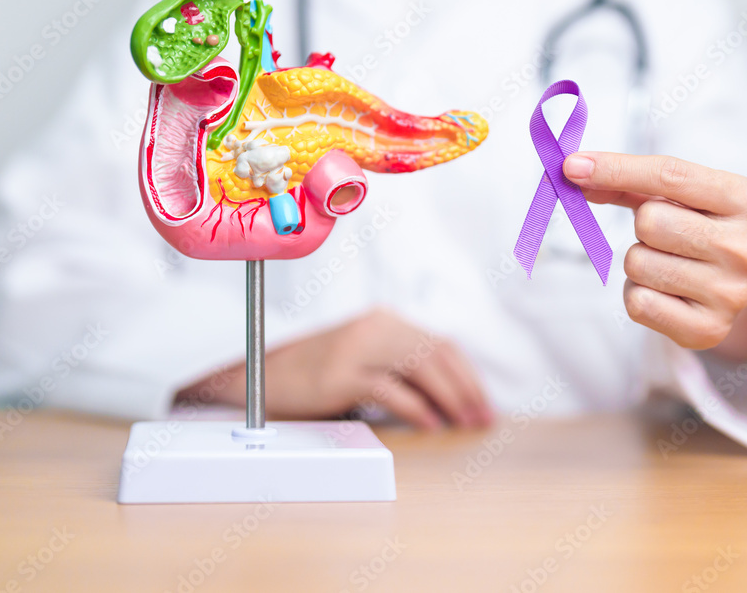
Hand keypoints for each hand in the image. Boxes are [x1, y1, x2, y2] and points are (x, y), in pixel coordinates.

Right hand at [178, 309, 492, 429]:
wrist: (263, 376)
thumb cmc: (316, 373)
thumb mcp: (362, 358)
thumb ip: (397, 363)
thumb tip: (447, 391)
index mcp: (383, 321)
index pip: (440, 343)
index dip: (468, 374)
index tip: (483, 402)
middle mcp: (374, 328)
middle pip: (437, 354)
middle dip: (467, 388)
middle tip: (483, 417)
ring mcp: (357, 349)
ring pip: (421, 367)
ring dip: (450, 398)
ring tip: (463, 422)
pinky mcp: (342, 375)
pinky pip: (392, 390)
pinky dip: (418, 408)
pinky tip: (431, 424)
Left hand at [563, 152, 746, 358]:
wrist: (731, 287)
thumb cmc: (695, 228)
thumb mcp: (675, 196)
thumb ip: (627, 180)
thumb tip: (574, 171)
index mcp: (746, 200)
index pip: (670, 174)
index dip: (616, 168)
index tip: (572, 166)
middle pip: (649, 221)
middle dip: (642, 227)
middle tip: (665, 237)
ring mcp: (731, 293)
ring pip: (638, 263)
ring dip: (638, 263)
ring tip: (668, 265)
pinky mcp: (709, 330)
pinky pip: (638, 303)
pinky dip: (638, 294)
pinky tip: (665, 293)